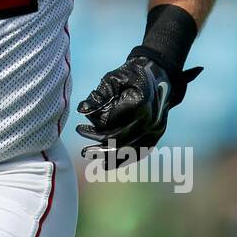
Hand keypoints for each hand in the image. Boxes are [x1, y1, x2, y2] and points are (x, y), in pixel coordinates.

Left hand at [74, 54, 201, 168]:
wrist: (158, 73)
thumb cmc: (131, 74)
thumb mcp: (112, 79)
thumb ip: (99, 96)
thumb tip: (82, 110)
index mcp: (140, 103)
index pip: (112, 125)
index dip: (93, 131)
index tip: (78, 129)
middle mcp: (151, 118)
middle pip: (121, 140)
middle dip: (100, 147)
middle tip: (83, 151)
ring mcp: (157, 128)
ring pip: (131, 150)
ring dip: (110, 157)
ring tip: (93, 158)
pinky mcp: (158, 133)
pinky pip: (142, 151)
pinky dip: (126, 159)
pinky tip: (109, 163)